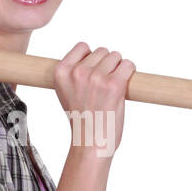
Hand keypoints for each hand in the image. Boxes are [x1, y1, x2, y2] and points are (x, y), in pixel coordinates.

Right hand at [53, 42, 135, 156]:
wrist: (90, 143)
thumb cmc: (82, 120)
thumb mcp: (66, 93)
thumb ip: (73, 73)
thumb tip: (91, 55)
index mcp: (61, 72)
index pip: (82, 46)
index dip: (91, 58)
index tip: (92, 74)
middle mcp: (78, 72)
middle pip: (102, 50)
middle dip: (106, 65)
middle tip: (103, 87)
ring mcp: (96, 77)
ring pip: (116, 56)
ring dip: (118, 69)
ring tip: (112, 89)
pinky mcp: (114, 84)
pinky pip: (128, 65)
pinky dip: (129, 72)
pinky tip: (123, 86)